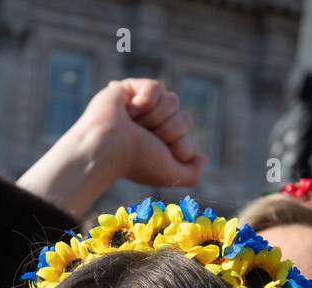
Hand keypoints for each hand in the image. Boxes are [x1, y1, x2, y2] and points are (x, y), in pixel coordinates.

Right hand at [76, 79, 207, 189]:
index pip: (188, 137)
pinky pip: (156, 87)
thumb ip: (191, 174)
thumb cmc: (136, 162)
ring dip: (156, 117)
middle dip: (169, 131)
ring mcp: (141, 106)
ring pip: (173, 100)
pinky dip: (145, 100)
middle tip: (145, 138)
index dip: (180, 146)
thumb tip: (203, 158)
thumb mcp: (170, 175)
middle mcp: (152, 125)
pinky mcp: (130, 88)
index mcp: (159, 143)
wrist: (109, 147)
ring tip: (133, 124)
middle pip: (184, 118)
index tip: (159, 153)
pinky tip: (129, 110)